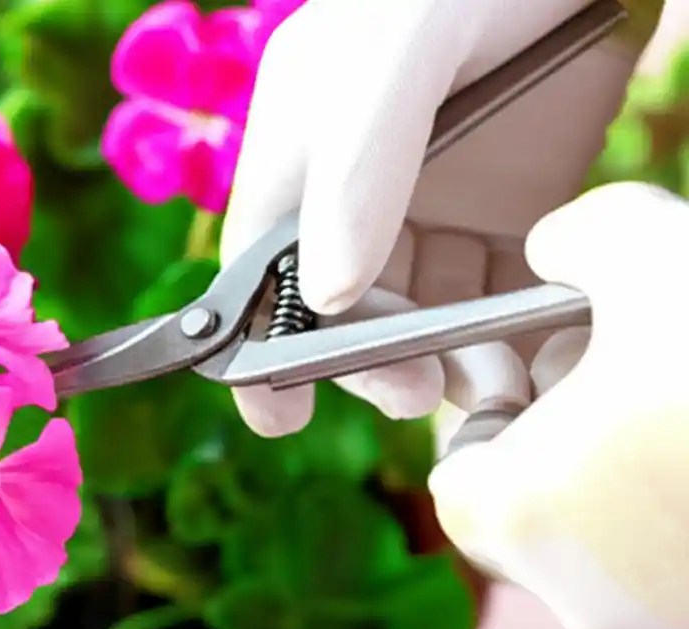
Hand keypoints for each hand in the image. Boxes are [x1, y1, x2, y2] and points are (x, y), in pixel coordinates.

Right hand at [219, 0, 647, 435]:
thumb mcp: (399, 54)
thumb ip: (357, 167)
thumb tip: (324, 295)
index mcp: (299, 146)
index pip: (263, 263)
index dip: (263, 339)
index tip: (278, 411)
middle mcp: (355, 182)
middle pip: (340, 299)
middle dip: (369, 355)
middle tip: (415, 392)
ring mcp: (432, 195)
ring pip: (419, 304)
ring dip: (444, 352)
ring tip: (486, 381)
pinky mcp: (507, 203)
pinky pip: (494, 286)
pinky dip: (507, 328)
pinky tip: (526, 352)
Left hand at [430, 182, 688, 628]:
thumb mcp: (649, 246)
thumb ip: (575, 237)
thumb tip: (553, 251)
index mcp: (515, 514)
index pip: (463, 462)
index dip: (508, 398)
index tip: (568, 352)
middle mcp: (574, 598)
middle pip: (539, 504)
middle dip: (581, 430)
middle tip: (650, 372)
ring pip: (617, 540)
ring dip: (644, 471)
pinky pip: (681, 571)